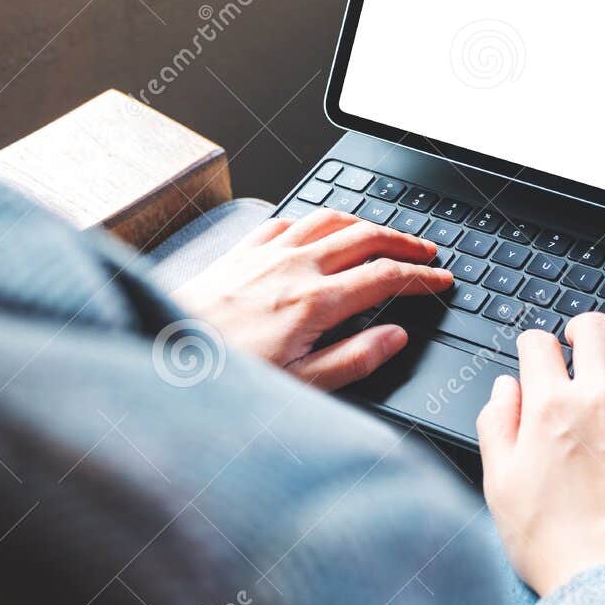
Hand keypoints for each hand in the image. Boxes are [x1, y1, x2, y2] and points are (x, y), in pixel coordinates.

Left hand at [172, 209, 452, 389]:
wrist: (162, 352)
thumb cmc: (226, 374)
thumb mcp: (298, 385)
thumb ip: (353, 359)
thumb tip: (395, 338)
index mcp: (314, 302)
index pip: (385, 278)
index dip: (422, 277)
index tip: (442, 281)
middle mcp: (294, 266)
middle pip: (366, 237)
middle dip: (405, 241)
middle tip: (427, 252)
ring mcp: (266, 252)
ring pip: (330, 219)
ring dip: (366, 223)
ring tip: (385, 234)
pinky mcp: (242, 249)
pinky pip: (290, 220)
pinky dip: (318, 220)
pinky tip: (320, 229)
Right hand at [477, 312, 604, 595]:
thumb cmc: (553, 544)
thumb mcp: (498, 484)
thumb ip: (498, 425)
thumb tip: (506, 389)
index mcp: (551, 407)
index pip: (539, 343)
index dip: (533, 346)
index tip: (537, 358)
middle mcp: (601, 400)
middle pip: (596, 327)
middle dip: (580, 328)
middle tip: (578, 344)